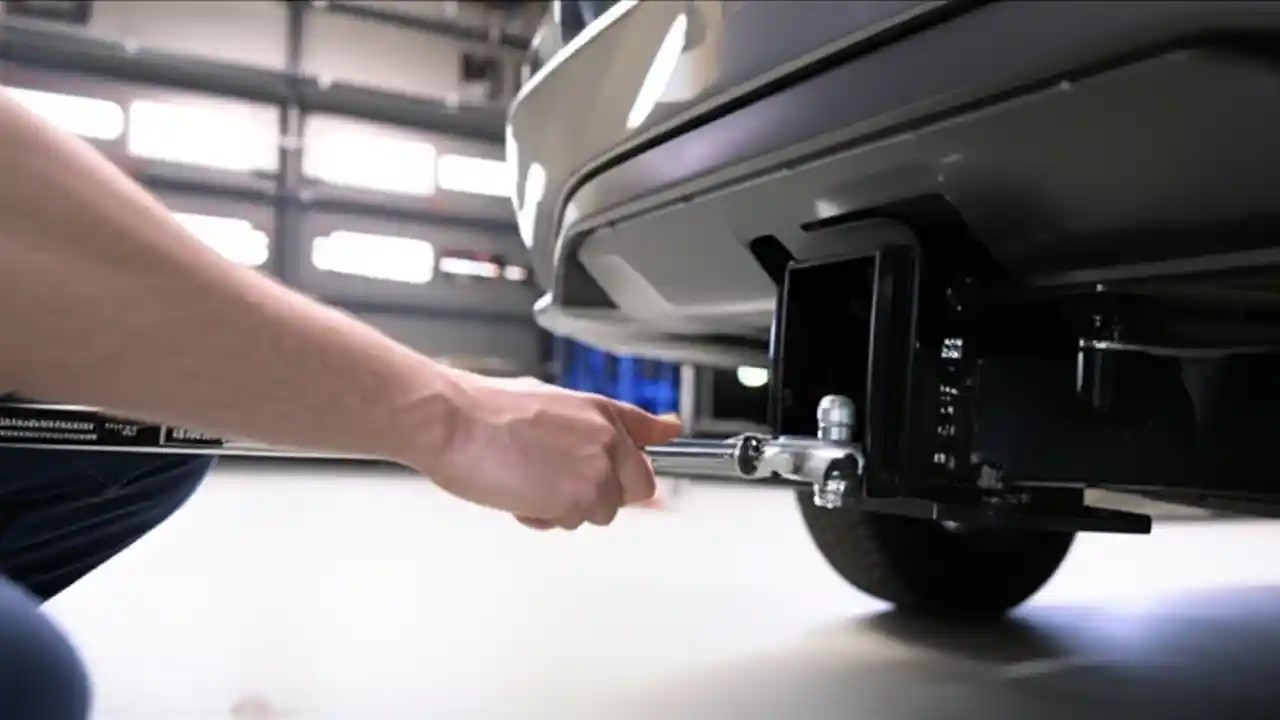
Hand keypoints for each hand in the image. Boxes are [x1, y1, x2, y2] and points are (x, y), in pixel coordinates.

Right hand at [418, 374, 681, 529]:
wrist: (456, 422)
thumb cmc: (487, 410)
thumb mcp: (554, 402)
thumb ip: (608, 422)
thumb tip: (666, 428)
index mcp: (603, 411)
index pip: (649, 445)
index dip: (634, 469)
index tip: (646, 478)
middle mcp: (610, 440)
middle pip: (634, 490)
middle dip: (600, 493)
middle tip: (556, 482)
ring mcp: (598, 472)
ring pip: (598, 512)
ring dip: (565, 506)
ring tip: (526, 480)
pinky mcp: (578, 500)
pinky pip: (569, 523)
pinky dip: (543, 517)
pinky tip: (517, 492)